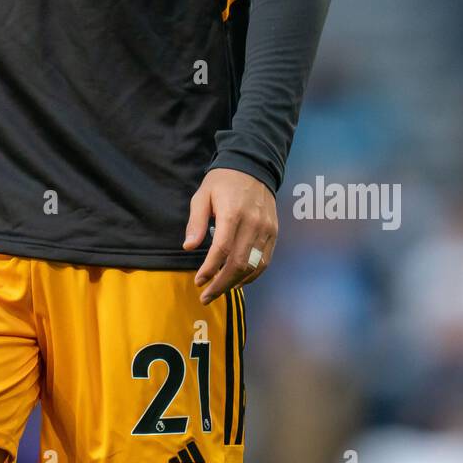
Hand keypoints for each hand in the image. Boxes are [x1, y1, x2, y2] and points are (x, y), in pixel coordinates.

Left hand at [183, 168, 276, 303]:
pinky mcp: (274, 233)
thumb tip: (189, 248)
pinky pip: (265, 261)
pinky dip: (251, 275)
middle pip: (239, 263)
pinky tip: (237, 281)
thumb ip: (196, 222)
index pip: (222, 249)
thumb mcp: (202, 195)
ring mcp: (266, 229)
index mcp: (233, 213)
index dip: (210, 269)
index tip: (198, 281)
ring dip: (235, 283)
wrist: (253, 166)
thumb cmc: (223, 181)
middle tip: (206, 296)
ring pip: (253, 266)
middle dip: (221, 284)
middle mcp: (253, 223)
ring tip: (219, 290)